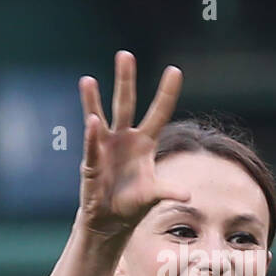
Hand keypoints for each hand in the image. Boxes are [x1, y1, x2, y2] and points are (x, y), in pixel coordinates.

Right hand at [76, 50, 190, 238]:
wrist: (110, 220)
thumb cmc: (133, 202)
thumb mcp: (154, 195)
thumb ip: (168, 192)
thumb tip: (188, 195)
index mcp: (144, 142)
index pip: (158, 113)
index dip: (166, 93)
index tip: (174, 70)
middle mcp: (124, 138)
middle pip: (126, 104)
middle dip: (125, 80)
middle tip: (125, 55)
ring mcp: (105, 148)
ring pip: (99, 117)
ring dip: (93, 100)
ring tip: (87, 80)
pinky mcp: (91, 163)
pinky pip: (92, 147)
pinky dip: (92, 137)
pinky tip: (92, 122)